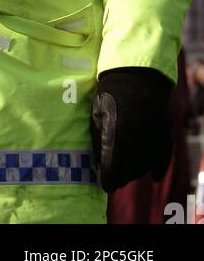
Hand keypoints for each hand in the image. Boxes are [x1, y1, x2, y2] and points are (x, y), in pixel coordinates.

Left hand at [90, 66, 173, 192]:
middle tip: (115, 177)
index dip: (108, 181)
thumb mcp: (96, 114)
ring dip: (135, 171)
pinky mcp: (164, 136)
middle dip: (120, 177)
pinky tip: (153, 175)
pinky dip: (157, 169)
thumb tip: (98, 163)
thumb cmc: (111, 93)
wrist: (137, 75)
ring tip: (127, 169)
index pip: (113, 171)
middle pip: (128, 173)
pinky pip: (163, 160)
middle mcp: (136, 143)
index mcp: (116, 137)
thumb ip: (97, 140)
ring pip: (145, 168)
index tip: (106, 184)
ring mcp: (152, 140)